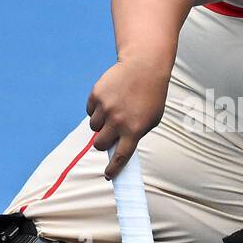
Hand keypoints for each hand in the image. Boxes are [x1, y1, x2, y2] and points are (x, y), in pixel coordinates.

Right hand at [86, 57, 171, 178]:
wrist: (144, 66)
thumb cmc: (150, 95)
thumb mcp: (152, 118)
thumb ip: (136, 134)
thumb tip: (118, 147)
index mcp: (134, 130)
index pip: (121, 157)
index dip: (113, 169)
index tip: (108, 175)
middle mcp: (118, 121)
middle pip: (100, 144)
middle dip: (103, 143)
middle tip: (109, 135)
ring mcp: (106, 108)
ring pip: (94, 127)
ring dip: (101, 124)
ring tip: (113, 110)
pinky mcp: (96, 95)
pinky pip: (90, 111)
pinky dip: (96, 109)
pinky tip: (109, 98)